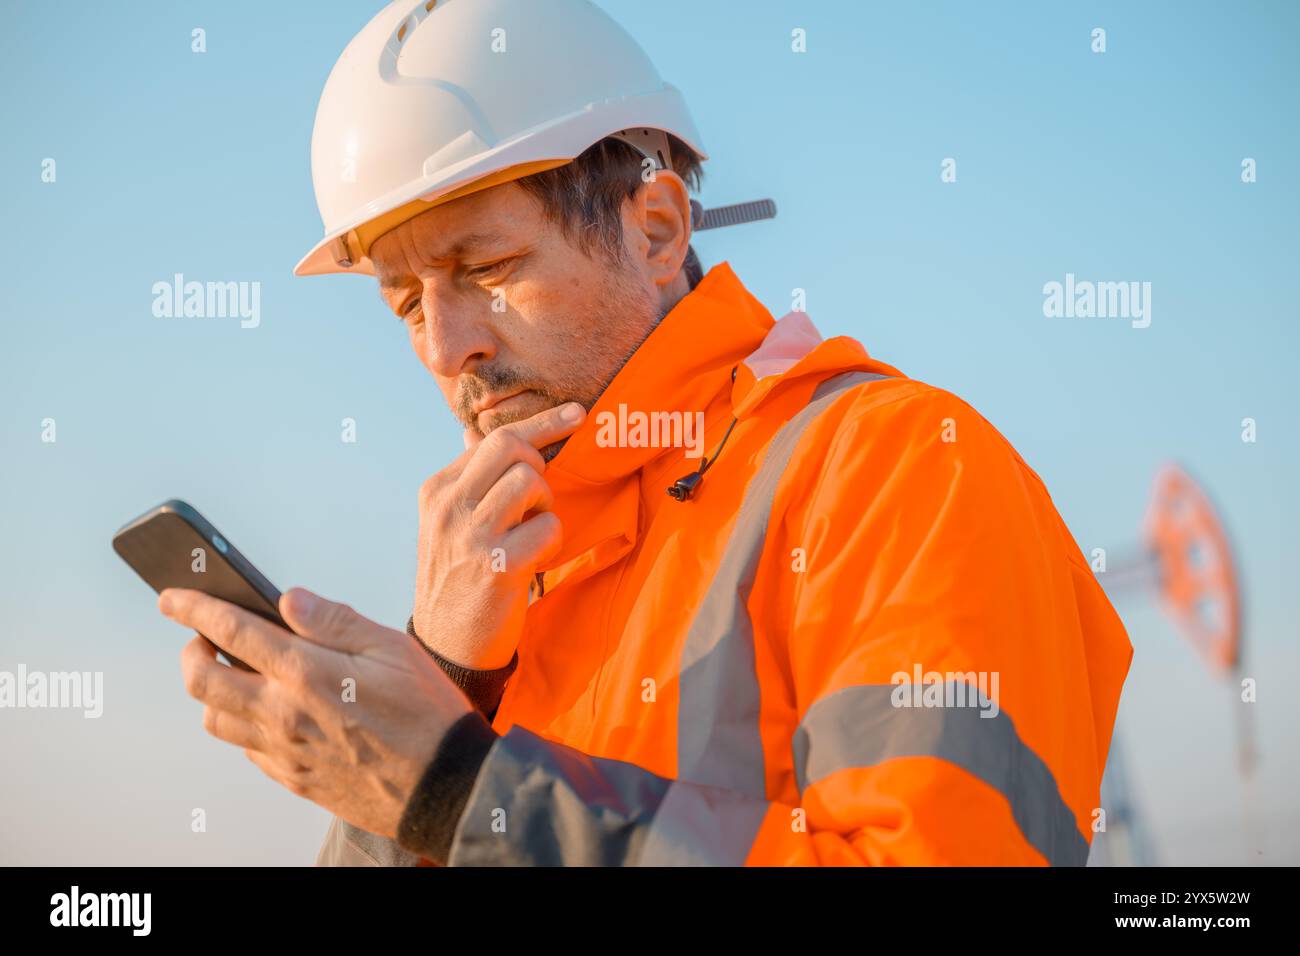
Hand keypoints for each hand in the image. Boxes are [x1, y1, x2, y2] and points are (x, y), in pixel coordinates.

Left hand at [163, 586, 473, 839]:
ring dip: (211, 689)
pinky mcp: (292, 777)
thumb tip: (288, 598)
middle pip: (202, 679)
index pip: (230, 631)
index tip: (173, 597)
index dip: (193, 608)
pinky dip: (240, 722)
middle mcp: (283, 714)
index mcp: (306, 673)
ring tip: (234, 671)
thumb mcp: (392, 648)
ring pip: (214, 718)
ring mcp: (284, 750)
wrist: (443, 786)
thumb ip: (333, 620)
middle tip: (202, 635)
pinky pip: (244, 748)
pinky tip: (266, 709)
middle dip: (190, 649)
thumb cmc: (426, 713)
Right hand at [412, 401, 585, 668]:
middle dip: (539, 461)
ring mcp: (470, 535)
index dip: (541, 424)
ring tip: (532, 532)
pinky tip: (536, 560)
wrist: (446, 645)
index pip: (491, 438)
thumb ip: (466, 479)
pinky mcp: (497, 565)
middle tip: (539, 497)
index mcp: (438, 491)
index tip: (577, 413)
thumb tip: (470, 434)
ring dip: (546, 505)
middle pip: (509, 445)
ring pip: (530, 481)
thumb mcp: (448, 525)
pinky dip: (553, 540)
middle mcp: (449, 506)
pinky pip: (547, 527)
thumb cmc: (457, 578)